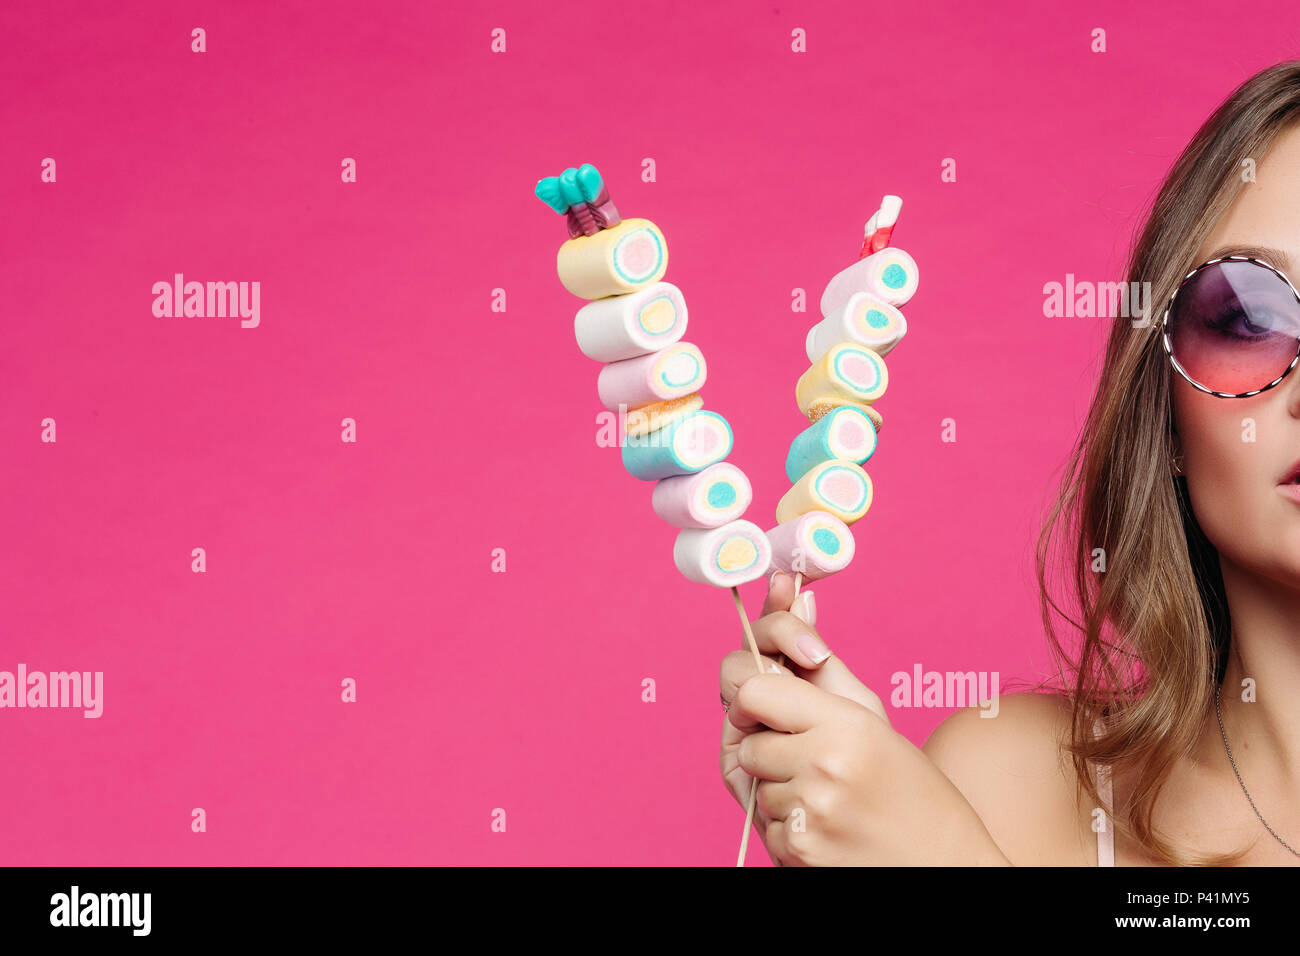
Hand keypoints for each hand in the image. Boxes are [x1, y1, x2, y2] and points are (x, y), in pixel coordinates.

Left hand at [718, 573, 1009, 865]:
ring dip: (780, 790)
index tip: (773, 708)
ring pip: (755, 785)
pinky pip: (765, 825)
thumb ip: (822, 663)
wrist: (945, 867)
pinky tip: (828, 829)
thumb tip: (795, 593)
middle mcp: (826, 766)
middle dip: (769, 748)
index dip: (755, 697)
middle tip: (811, 761)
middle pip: (746, 741)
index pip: (753, 689)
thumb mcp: (872, 719)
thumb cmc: (910, 788)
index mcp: (846, 725)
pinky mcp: (800, 854)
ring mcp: (811, 814)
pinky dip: (787, 827)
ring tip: (830, 798)